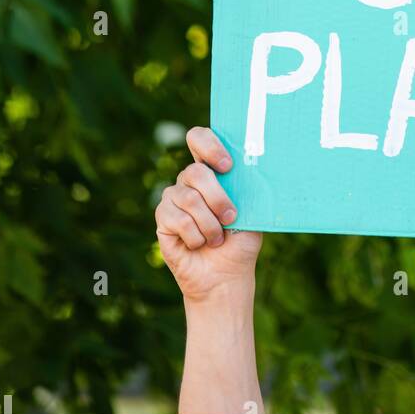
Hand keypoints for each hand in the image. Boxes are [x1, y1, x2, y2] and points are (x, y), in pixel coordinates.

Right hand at [155, 126, 262, 302]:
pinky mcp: (162, 220)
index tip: (227, 166)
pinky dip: (195, 236)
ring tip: (218, 238)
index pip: (198, 139)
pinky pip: (178, 220)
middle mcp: (188, 180)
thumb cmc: (240, 241)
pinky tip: (199, 244)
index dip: (209, 145)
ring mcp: (173, 198)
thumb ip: (246, 189)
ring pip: (188, 198)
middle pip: (195, 171)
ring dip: (209, 223)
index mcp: (211, 170)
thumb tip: (251, 169)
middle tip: (231, 216)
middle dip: (217, 196)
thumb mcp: (252, 212)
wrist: (226, 275)